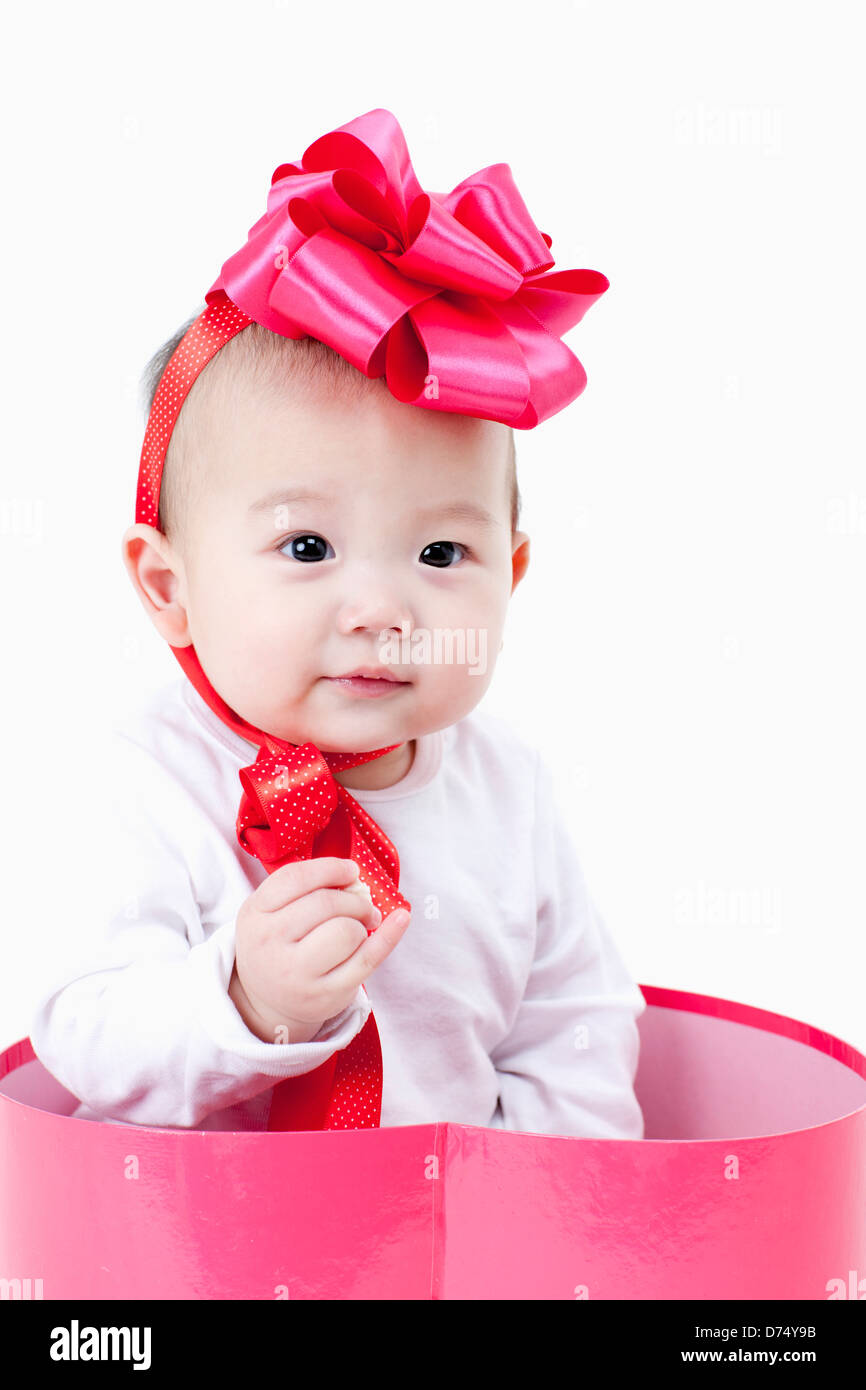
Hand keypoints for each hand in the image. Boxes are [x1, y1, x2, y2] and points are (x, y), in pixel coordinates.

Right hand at [231, 857, 410, 1043]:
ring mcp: (297, 974)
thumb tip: (354, 877)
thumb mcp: (270, 911)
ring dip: (361, 922)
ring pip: (346, 931)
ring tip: (358, 927)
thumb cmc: (277, 943)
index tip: (351, 871)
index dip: (331, 868)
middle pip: (325, 903)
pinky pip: (368, 959)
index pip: (295, 878)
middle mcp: (270, 944)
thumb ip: (302, 889)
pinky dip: (390, 936)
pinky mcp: (327, 995)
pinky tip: (401, 919)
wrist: (266, 1001)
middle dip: (354, 898)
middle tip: (362, 905)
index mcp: (254, 915)